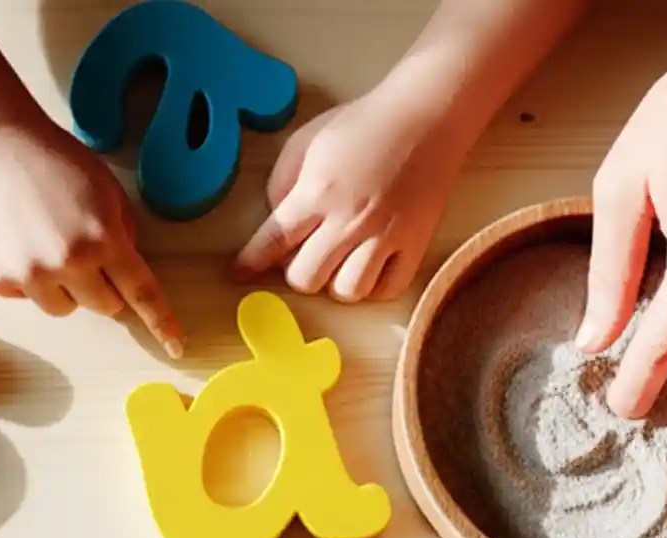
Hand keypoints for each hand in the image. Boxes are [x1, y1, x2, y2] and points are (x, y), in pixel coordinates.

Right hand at [0, 119, 184, 358]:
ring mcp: (27, 276)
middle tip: (82, 249)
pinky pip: (26, 297)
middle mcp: (66, 263)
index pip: (141, 292)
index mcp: (102, 238)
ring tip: (44, 242)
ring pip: (64, 308)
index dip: (161, 322)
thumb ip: (123, 231)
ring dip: (64, 287)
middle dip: (103, 285)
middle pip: (104, 306)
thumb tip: (125, 268)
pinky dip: (26, 278)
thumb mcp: (105, 188)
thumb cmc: (51, 159)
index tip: (176, 347)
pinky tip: (14, 239)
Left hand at [231, 87, 464, 302]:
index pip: (274, 240)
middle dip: (296, 273)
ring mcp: (385, 236)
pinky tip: (367, 268)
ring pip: (347, 291)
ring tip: (337, 263)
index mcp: (318, 191)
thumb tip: (277, 222)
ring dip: (334, 283)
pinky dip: (372, 287)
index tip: (240, 273)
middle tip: (303, 257)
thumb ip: (283, 182)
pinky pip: (387, 289)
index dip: (251, 262)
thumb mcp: (307, 139)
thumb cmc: (363, 124)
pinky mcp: (415, 244)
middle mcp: (349, 220)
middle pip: (306, 277)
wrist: (426, 116)